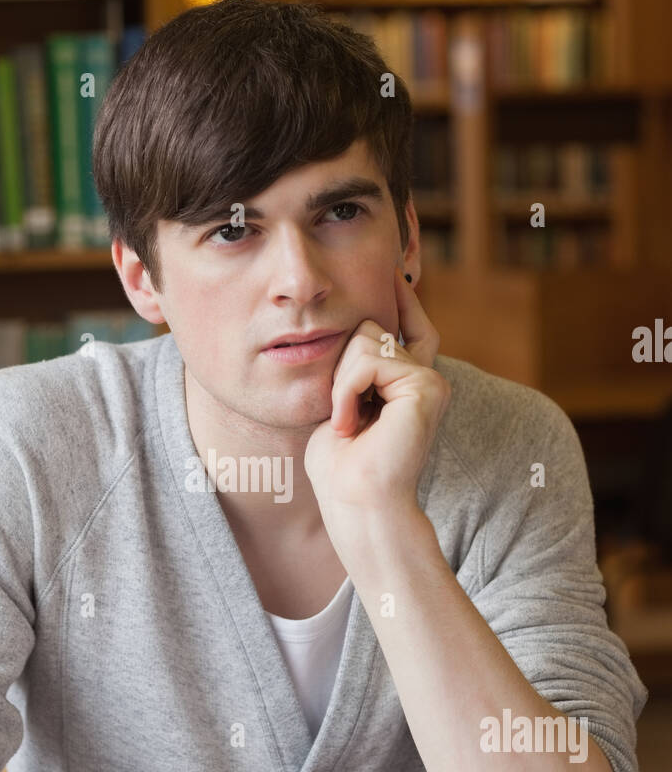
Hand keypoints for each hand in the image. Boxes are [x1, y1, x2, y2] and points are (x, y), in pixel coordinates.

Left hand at [304, 268, 450, 534]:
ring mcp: (431, 381)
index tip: (391, 269)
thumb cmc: (340, 466)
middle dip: (342, 365)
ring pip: (369, 340)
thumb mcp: (341, 402)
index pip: (407, 325)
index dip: (401, 296)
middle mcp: (427, 378)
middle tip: (344, 414)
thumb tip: (354, 329)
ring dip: (341, 382)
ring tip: (348, 423)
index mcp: (410, 383)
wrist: (357, 502)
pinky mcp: (427, 386)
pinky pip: (370, 360)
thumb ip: (354, 367)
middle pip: (372, 328)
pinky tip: (352, 423)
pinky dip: (347, 390)